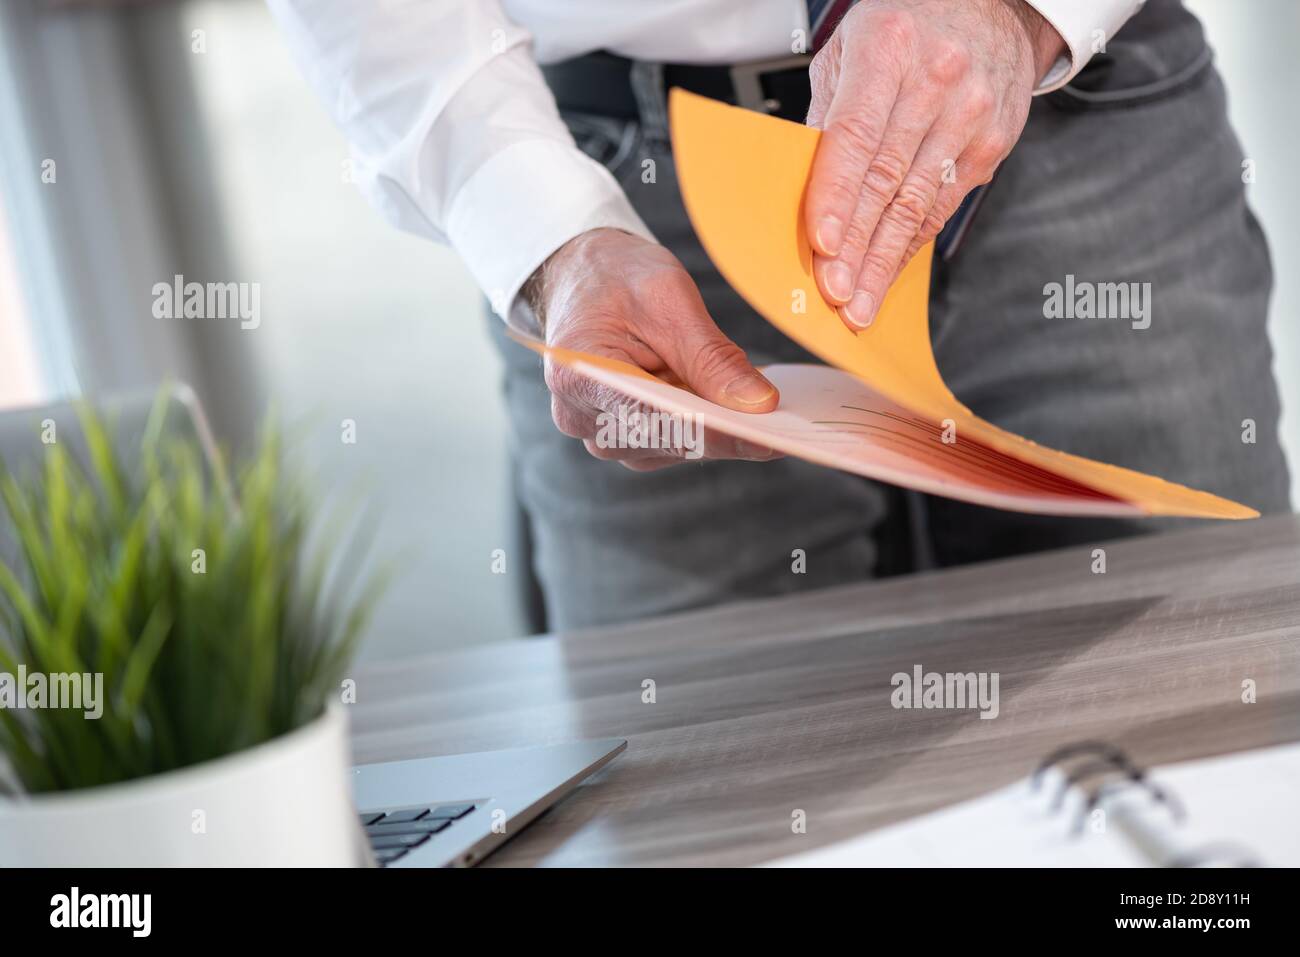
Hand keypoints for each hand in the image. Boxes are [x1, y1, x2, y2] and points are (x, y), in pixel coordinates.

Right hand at [524, 228, 780, 470]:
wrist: (585, 278)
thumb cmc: (617, 278)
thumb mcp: (668, 299)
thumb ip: (711, 356)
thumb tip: (759, 404)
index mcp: (579, 378)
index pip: (655, 418)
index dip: (716, 432)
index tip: (769, 437)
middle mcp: (584, 420)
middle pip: (670, 439)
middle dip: (730, 430)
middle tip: (790, 423)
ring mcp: (604, 435)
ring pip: (680, 445)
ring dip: (722, 426)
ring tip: (762, 404)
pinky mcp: (628, 437)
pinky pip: (679, 439)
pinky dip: (711, 421)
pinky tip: (736, 402)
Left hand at [804, 0, 1065, 329]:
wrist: (995, 7)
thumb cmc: (910, 23)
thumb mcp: (850, 47)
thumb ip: (825, 112)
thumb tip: (800, 183)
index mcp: (888, 51)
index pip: (856, 137)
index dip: (837, 196)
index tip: (822, 245)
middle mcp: (935, 82)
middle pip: (886, 181)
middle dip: (857, 247)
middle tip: (835, 295)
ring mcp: (969, 116)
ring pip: (917, 204)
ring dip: (883, 261)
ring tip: (859, 304)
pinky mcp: (990, 145)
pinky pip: (942, 207)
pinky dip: (910, 246)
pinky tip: (888, 273)